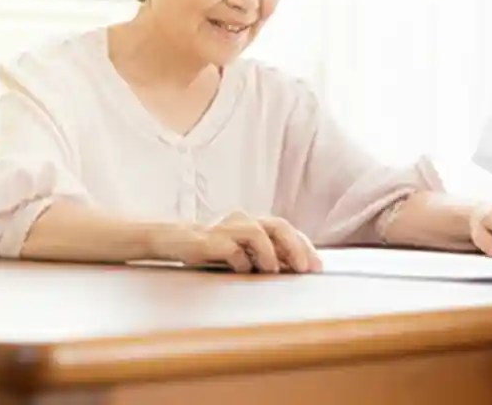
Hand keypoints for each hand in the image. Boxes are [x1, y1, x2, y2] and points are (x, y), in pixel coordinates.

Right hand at [152, 212, 321, 273]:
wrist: (175, 241)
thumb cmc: (214, 250)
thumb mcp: (244, 253)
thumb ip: (266, 257)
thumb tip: (296, 269)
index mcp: (255, 223)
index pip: (287, 229)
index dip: (304, 246)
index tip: (317, 267)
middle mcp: (245, 220)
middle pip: (278, 226)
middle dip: (295, 247)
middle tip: (304, 269)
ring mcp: (227, 227)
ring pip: (257, 232)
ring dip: (269, 253)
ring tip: (273, 270)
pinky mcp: (209, 239)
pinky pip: (231, 248)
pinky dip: (241, 260)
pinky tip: (242, 271)